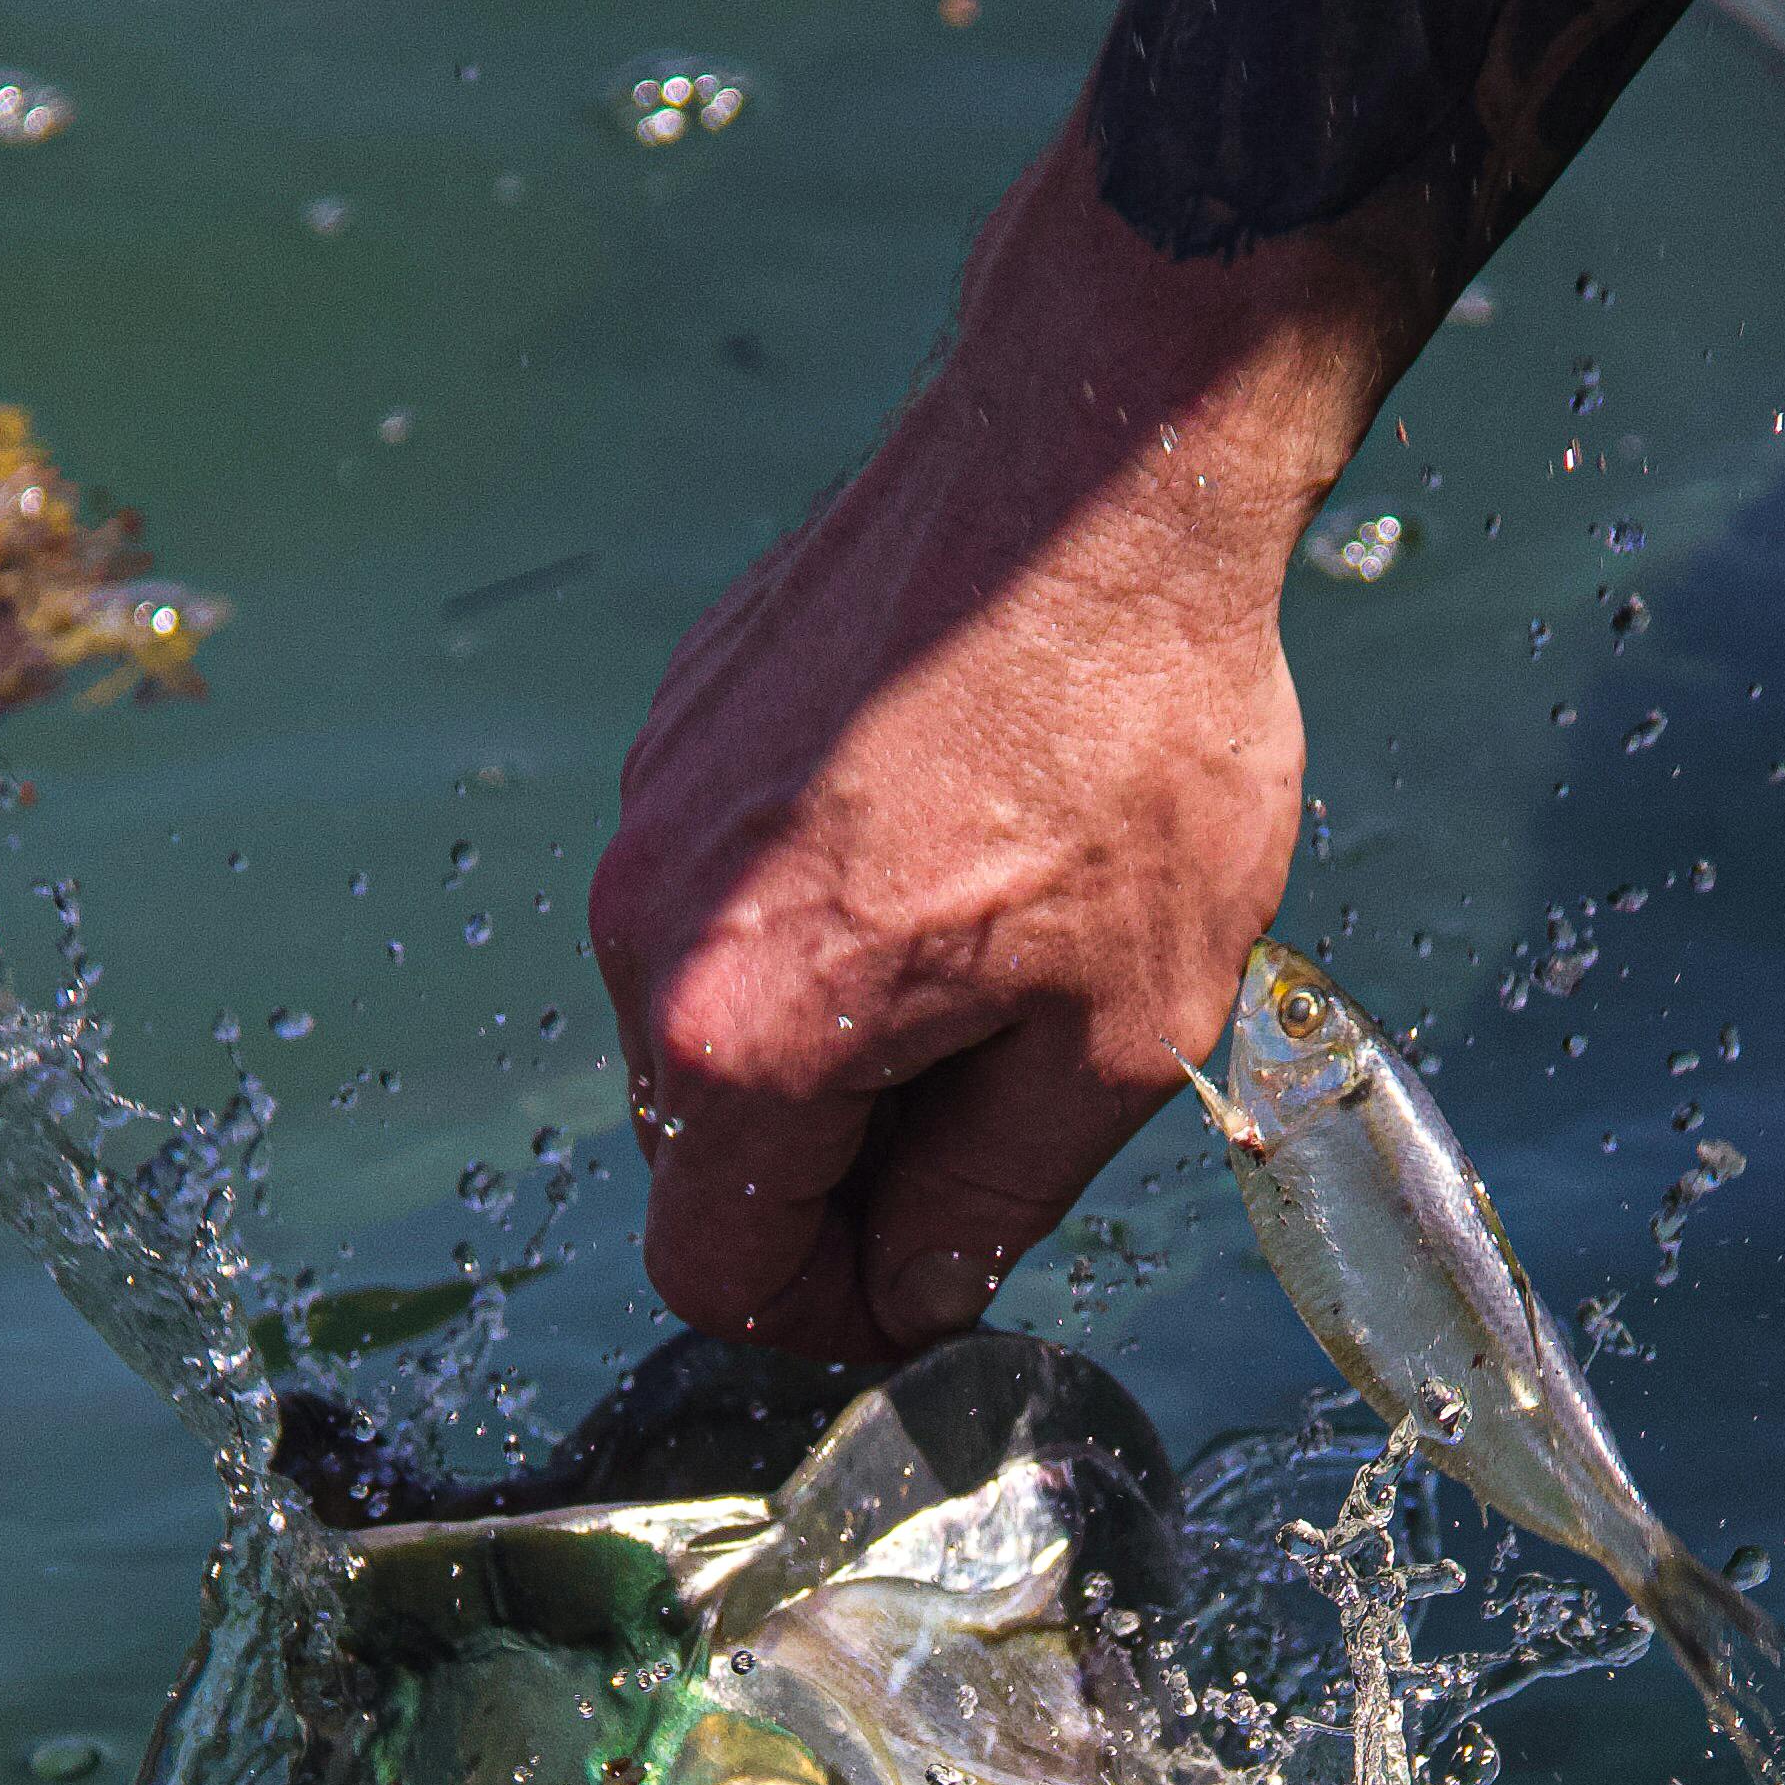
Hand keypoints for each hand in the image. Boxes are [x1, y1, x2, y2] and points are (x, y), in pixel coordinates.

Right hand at [591, 126, 1402, 1365]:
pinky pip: (736, 889)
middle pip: (714, 1148)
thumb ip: (985, 1204)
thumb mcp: (1115, 1038)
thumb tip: (914, 1293)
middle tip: (1015, 1093)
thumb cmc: (1138, 740)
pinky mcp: (688, 720)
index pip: (719, 1276)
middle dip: (851, 1165)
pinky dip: (834, 912)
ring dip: (849, 1032)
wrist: (1108, 468)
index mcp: (738, 1032)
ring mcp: (653, 806)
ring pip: (725, 1017)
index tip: (935, 1283)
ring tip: (1007, 942)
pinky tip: (964, 838)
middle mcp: (647, 922)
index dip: (835, 1316)